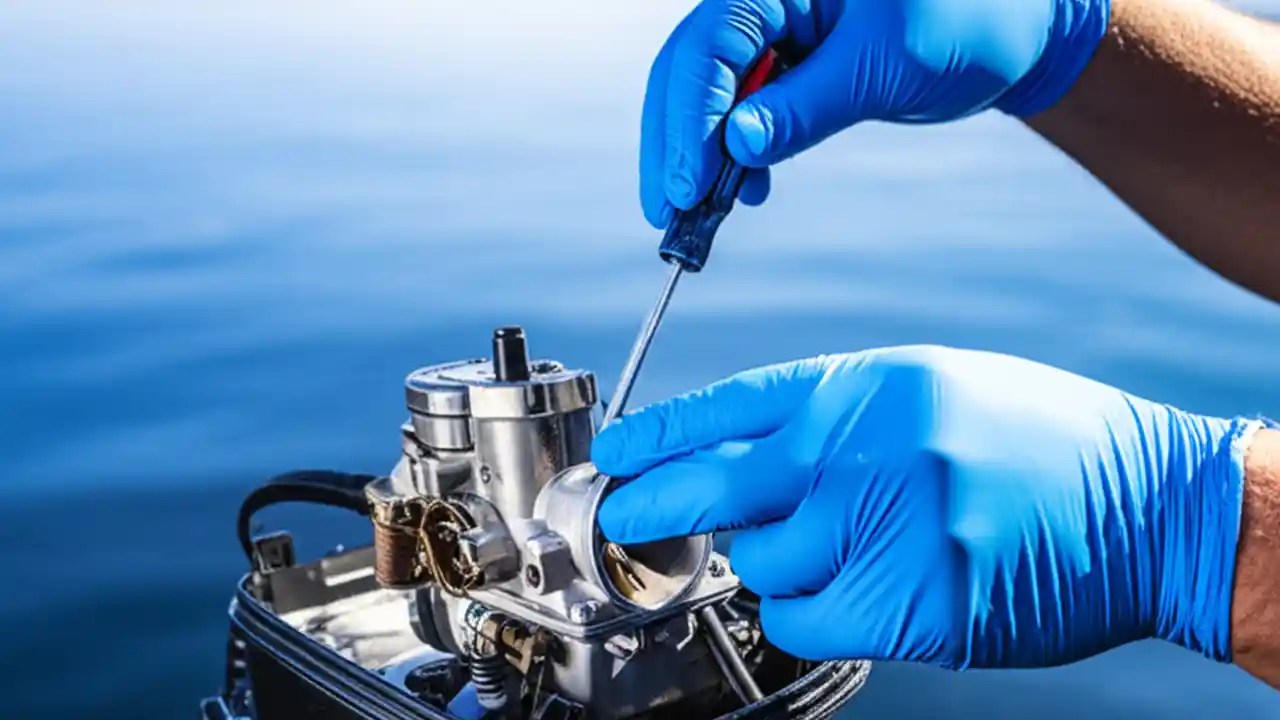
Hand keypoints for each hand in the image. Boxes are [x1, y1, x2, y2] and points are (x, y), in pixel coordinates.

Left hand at [593, 346, 1263, 667]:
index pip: (729, 404)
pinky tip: (840, 592)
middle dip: (649, 506)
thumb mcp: (925, 393)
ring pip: (760, 560)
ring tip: (832, 545)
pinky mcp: (906, 604)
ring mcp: (881, 528)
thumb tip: (740, 457)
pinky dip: (802, 611)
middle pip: (713, 485)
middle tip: (621, 518)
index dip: (661, 430)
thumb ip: (832, 422)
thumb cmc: (1035, 442)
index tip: (618, 450)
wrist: (1146, 504)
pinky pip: (798, 618)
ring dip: (771, 559)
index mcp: (864, 387)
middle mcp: (861, 450)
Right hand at [639, 0, 1109, 226]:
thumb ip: (806, 106)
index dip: (690, 121)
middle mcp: (768, 2)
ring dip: (698, 156)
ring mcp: (778, 36)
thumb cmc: (967, 20)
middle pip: (690, 72)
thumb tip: (738, 148)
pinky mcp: (792, 69)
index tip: (688, 188)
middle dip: (676, 144)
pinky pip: (743, 111)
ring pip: (708, 95)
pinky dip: (735, 155)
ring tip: (700, 216)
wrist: (1019, 25)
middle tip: (669, 213)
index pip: (709, 47)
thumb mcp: (884, 65)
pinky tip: (745, 192)